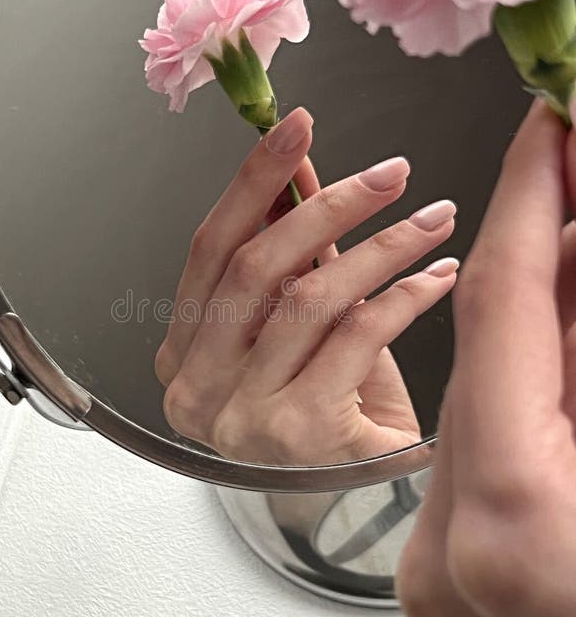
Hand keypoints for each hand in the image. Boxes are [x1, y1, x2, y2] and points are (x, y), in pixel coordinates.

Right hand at [155, 107, 457, 463]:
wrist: (359, 487)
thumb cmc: (326, 402)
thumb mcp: (297, 319)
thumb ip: (289, 248)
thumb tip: (298, 165)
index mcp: (182, 356)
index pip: (208, 250)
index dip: (251, 183)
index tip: (292, 129)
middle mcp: (197, 389)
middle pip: (254, 268)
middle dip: (327, 206)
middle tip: (387, 174)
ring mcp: (241, 417)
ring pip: (309, 298)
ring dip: (379, 246)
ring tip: (429, 218)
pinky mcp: (299, 434)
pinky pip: (354, 337)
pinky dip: (403, 295)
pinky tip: (435, 273)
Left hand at [398, 101, 575, 616]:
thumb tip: (565, 240)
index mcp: (516, 519)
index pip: (503, 309)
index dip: (528, 200)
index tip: (546, 132)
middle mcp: (450, 549)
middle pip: (486, 352)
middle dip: (538, 256)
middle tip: (567, 175)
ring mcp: (439, 571)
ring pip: (480, 397)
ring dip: (535, 320)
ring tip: (565, 241)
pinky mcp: (446, 578)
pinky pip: (480, 451)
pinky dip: (524, 389)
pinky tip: (554, 340)